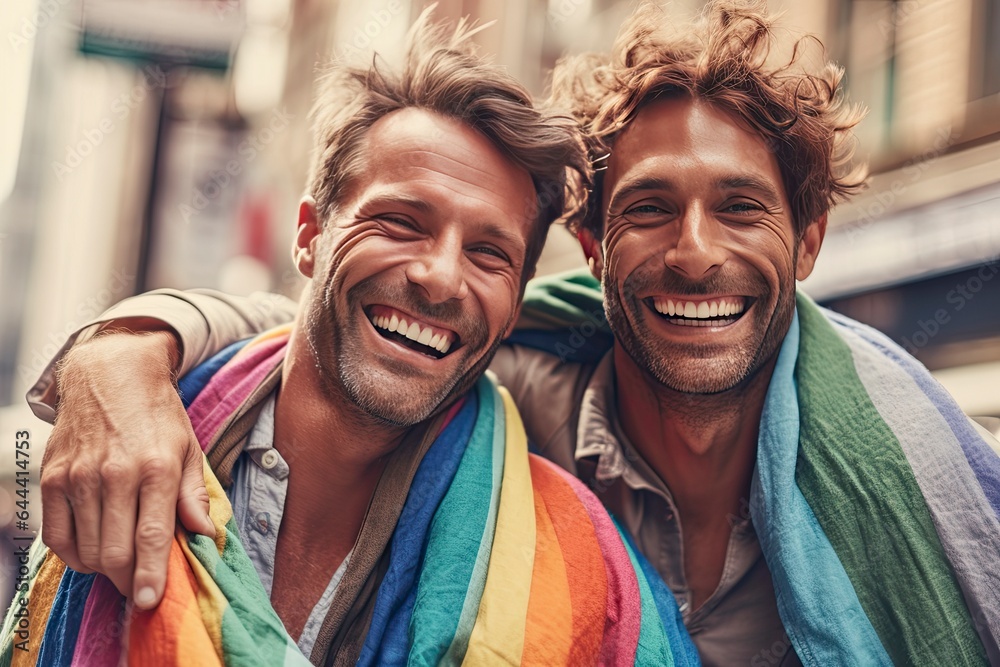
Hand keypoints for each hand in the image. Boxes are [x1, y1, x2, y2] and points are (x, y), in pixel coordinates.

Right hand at [40, 330, 214, 608]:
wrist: (110, 373)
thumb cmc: (157, 414)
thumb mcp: (189, 447)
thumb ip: (195, 495)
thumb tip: (206, 534)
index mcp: (157, 467)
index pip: (151, 537)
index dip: (149, 575)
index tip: (149, 600)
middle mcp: (116, 473)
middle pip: (116, 552)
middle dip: (128, 579)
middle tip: (138, 583)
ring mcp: (79, 476)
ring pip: (87, 549)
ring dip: (104, 567)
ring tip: (120, 561)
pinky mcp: (52, 477)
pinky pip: (57, 535)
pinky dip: (74, 553)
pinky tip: (92, 548)